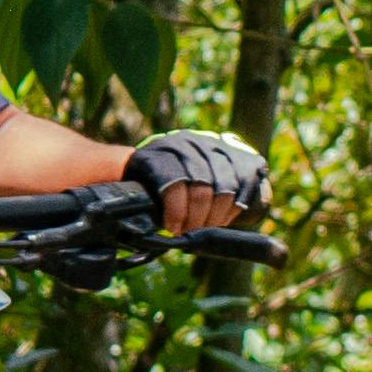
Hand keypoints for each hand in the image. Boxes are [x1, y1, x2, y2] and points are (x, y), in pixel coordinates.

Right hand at [125, 127, 268, 237]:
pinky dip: (176, 213)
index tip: (224, 221)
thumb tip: (250, 209)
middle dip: (216, 215)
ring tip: (187, 230)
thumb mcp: (200, 186)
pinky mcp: (155, 157)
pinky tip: (171, 225)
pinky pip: (174, 189)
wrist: (120, 178)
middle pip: (225, 183)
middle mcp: (201, 140)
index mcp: (219, 146)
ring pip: (202, 186)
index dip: (240, 202)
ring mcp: (178, 146)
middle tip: (202, 230)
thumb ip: (225, 192)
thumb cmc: (166, 192)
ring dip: (196, 217)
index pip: (246, 172)